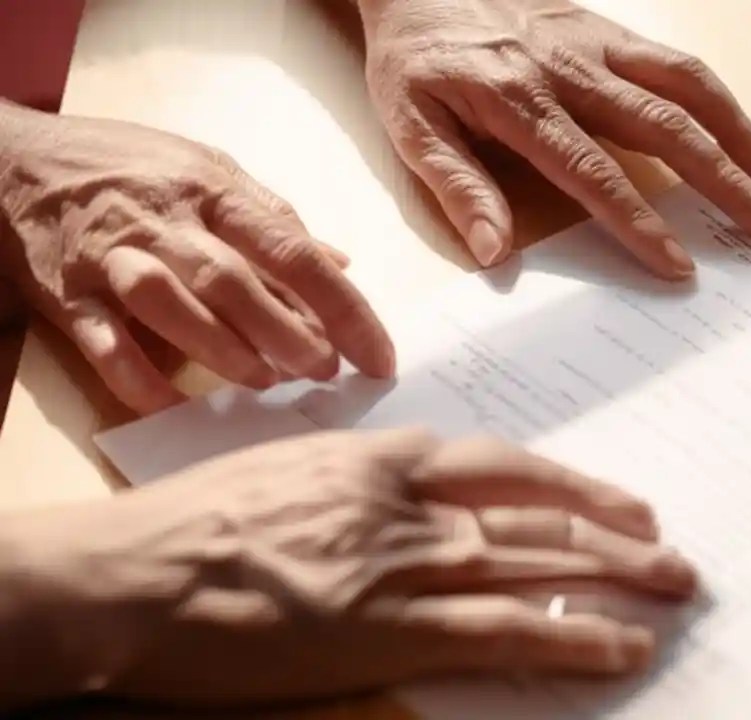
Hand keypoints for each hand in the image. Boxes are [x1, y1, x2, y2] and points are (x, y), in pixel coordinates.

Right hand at [0, 101, 394, 414]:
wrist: (18, 160)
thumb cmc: (134, 169)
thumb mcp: (212, 172)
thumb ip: (275, 220)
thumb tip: (342, 262)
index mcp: (217, 194)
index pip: (295, 252)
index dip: (343, 307)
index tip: (378, 354)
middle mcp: (168, 224)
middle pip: (234, 280)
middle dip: (286, 330)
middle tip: (324, 371)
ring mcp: (114, 257)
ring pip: (170, 304)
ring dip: (221, 347)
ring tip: (264, 381)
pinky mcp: (67, 292)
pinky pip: (102, 340)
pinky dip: (136, 375)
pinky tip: (170, 404)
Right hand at [2, 428, 695, 708]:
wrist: (131, 572)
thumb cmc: (194, 521)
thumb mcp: (291, 469)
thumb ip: (364, 479)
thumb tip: (416, 489)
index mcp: (384, 457)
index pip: (506, 463)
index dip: (573, 482)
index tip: (615, 499)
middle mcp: (412, 501)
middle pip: (539, 510)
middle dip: (614, 527)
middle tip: (668, 545)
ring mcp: (407, 563)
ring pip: (539, 562)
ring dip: (617, 575)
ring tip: (673, 586)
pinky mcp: (392, 629)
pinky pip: (507, 631)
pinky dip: (573, 637)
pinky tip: (622, 647)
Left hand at [357, 0, 750, 278]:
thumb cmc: (415, 58)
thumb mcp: (410, 124)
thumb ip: (455, 185)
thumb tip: (494, 251)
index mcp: (521, 102)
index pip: (594, 172)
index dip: (640, 221)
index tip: (678, 264)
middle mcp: (571, 69)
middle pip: (664, 128)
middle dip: (722, 181)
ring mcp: (597, 43)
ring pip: (687, 87)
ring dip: (738, 137)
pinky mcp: (609, 27)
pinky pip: (678, 63)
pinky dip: (721, 101)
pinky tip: (744, 135)